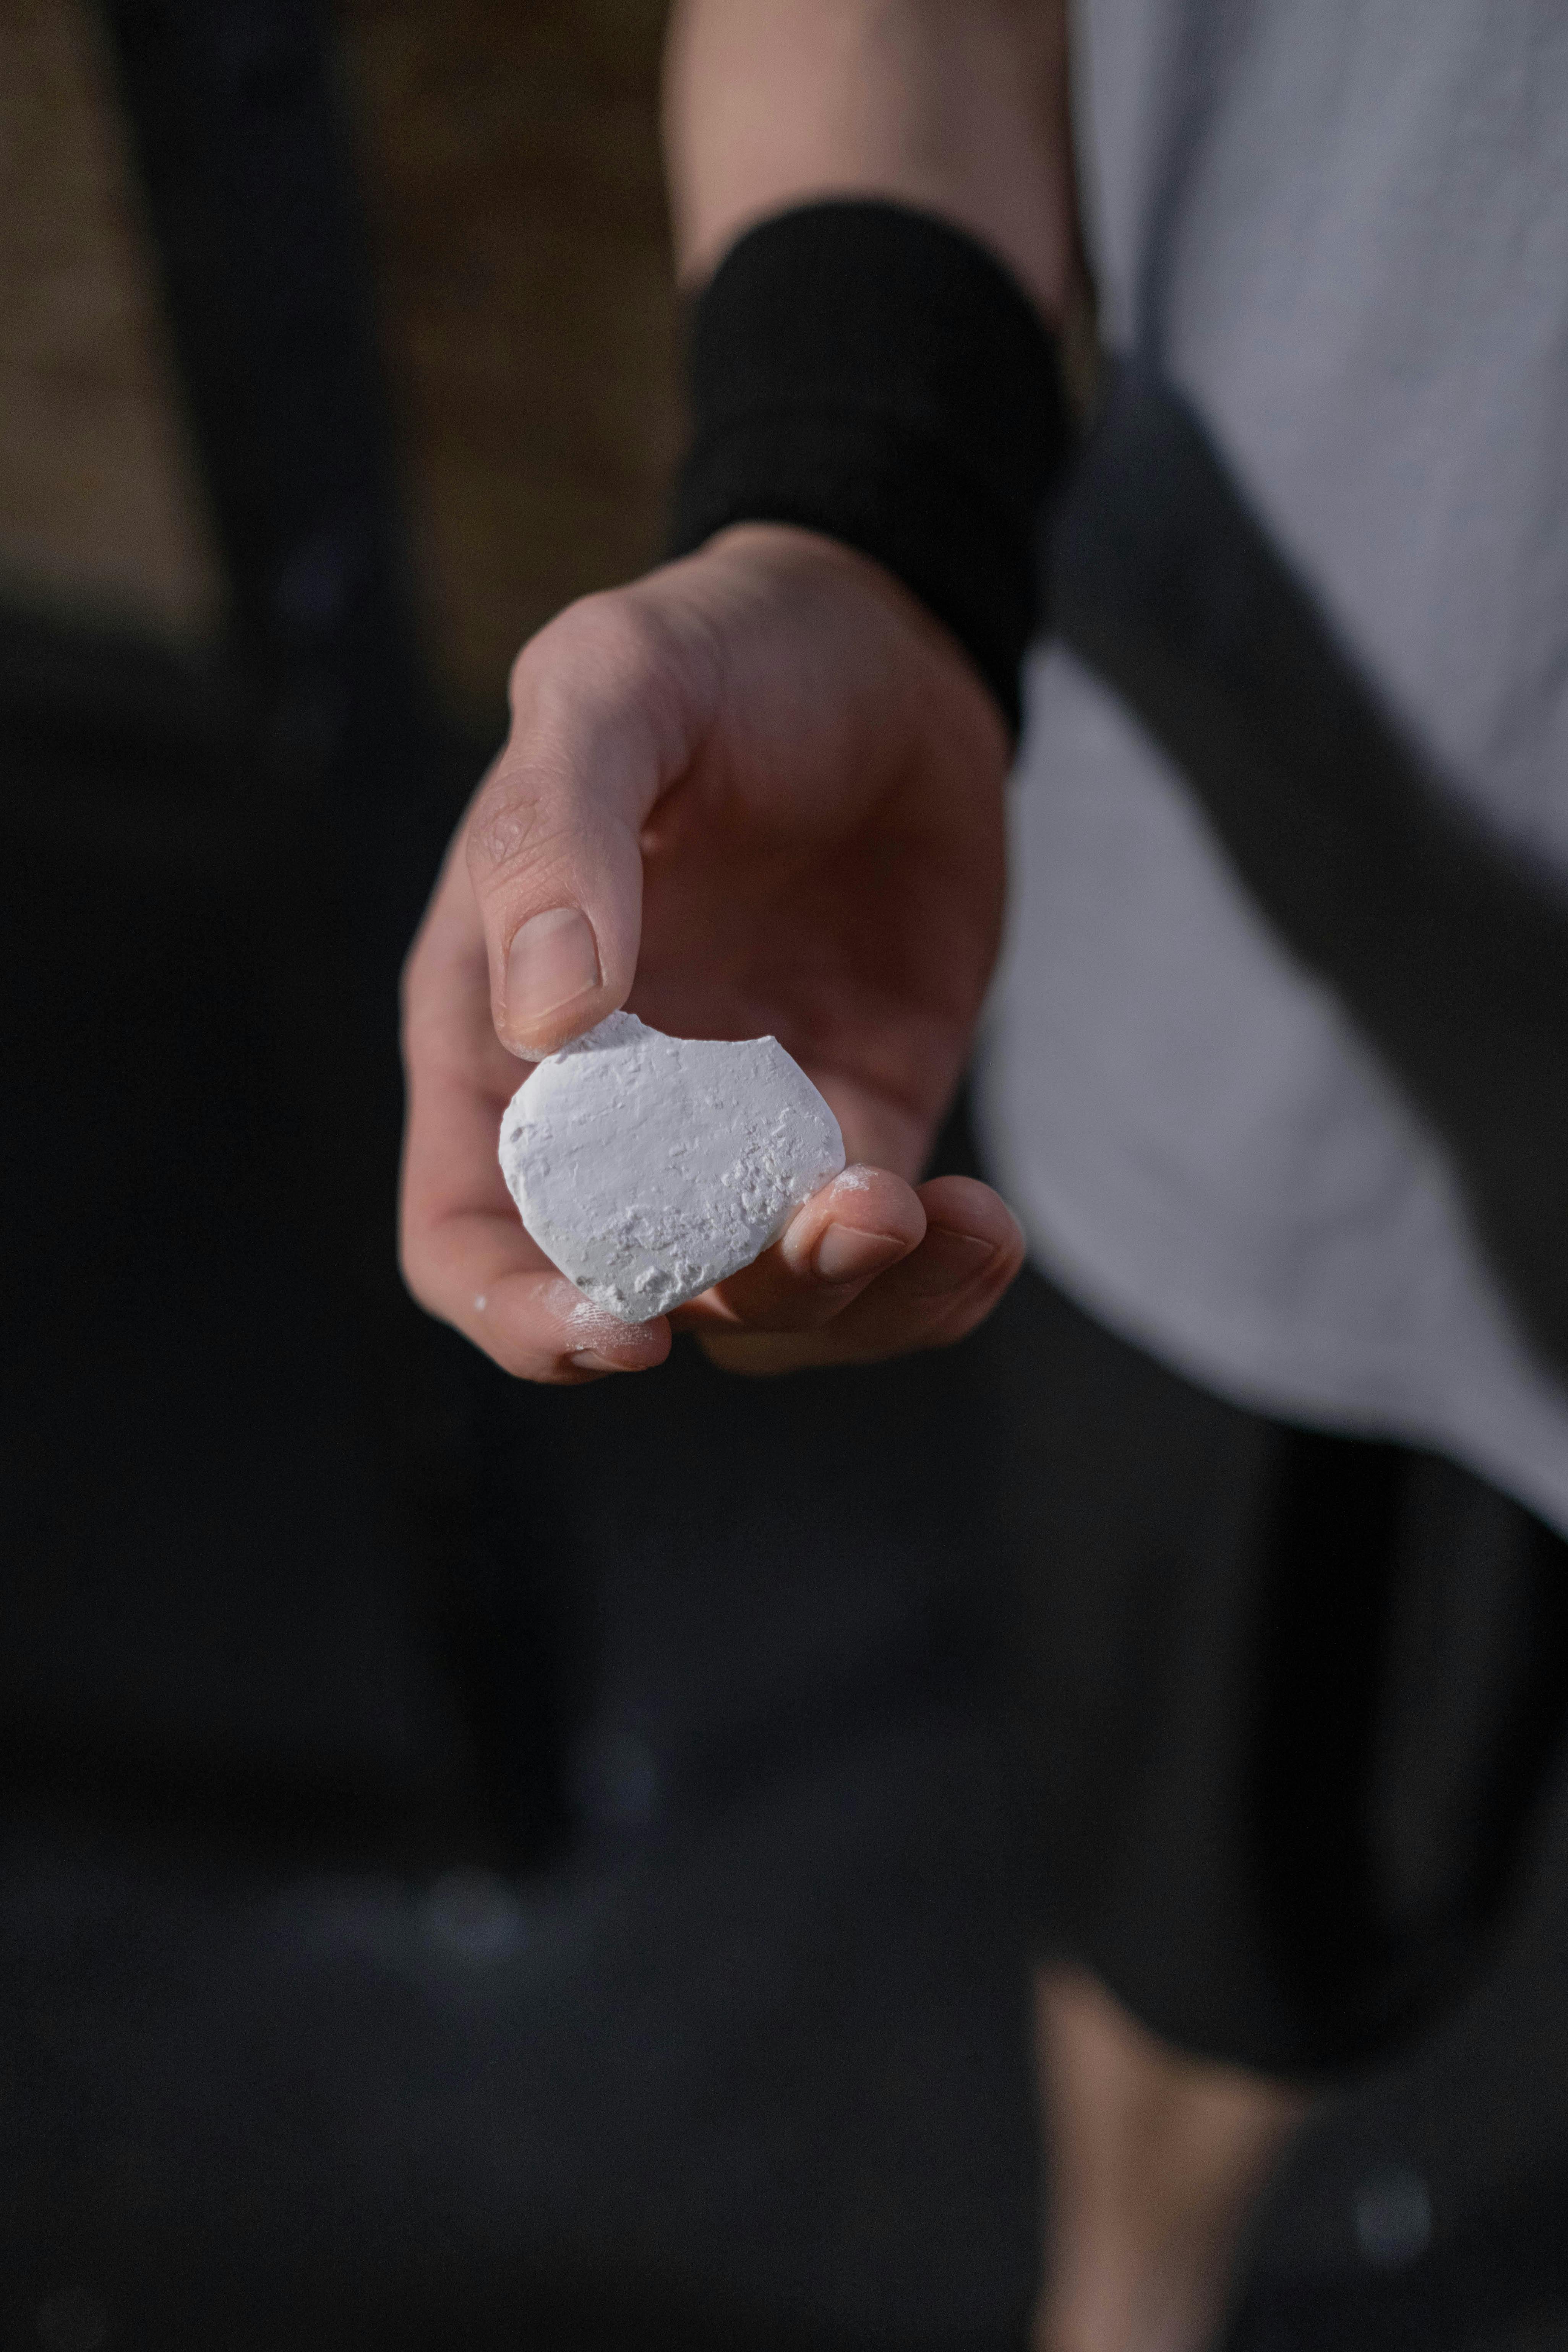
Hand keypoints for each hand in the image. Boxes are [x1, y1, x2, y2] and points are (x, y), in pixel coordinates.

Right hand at [399, 524, 1024, 1380]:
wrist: (884, 646)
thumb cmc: (715, 655)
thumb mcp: (610, 690)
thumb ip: (556, 838)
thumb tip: (546, 1022)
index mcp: (497, 1040)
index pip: (469, 1237)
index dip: (524, 1315)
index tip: (623, 1332)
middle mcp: (613, 1113)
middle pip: (639, 1292)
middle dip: (736, 1299)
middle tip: (843, 1221)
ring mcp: (742, 1129)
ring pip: (772, 1303)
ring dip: (855, 1304)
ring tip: (934, 1219)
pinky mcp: (862, 1117)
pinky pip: (881, 1250)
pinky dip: (934, 1272)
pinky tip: (987, 1225)